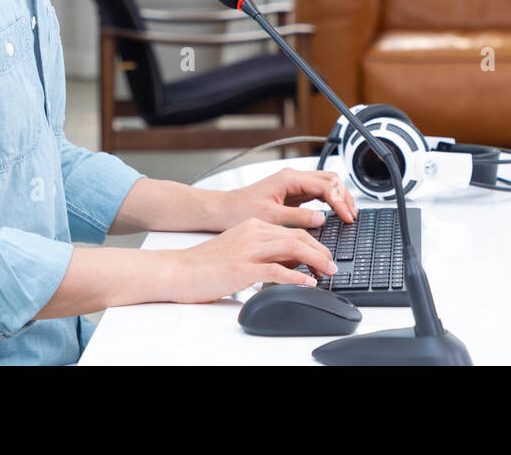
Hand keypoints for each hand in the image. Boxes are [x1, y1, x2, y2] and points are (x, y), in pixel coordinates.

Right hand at [169, 218, 339, 303]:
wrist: (178, 271)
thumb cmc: (206, 265)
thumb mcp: (240, 251)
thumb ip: (265, 253)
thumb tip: (293, 264)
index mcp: (253, 227)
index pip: (292, 230)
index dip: (314, 243)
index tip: (325, 256)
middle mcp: (253, 233)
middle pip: (297, 236)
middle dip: (321, 251)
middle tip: (333, 265)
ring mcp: (248, 249)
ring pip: (292, 248)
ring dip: (316, 261)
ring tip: (328, 273)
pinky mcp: (242, 268)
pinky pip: (277, 270)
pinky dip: (297, 277)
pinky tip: (308, 283)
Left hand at [217, 167, 357, 230]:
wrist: (225, 210)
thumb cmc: (241, 210)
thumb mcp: (271, 217)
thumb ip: (298, 218)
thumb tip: (321, 219)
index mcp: (289, 179)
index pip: (324, 186)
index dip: (339, 201)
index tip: (347, 217)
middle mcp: (293, 178)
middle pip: (329, 180)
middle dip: (344, 196)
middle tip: (352, 215)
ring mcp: (293, 184)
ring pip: (325, 184)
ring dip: (338, 197)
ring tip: (348, 214)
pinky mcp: (292, 193)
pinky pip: (316, 192)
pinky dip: (329, 201)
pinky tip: (334, 212)